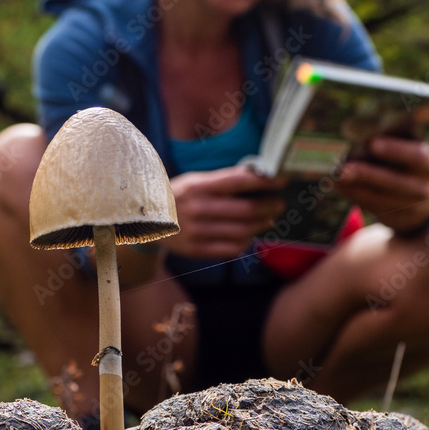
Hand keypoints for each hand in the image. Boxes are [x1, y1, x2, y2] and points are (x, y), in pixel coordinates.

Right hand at [166, 166, 286, 257]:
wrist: (147, 222)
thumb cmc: (179, 196)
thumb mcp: (195, 181)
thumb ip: (224, 181)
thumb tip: (260, 179)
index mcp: (198, 186)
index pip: (238, 181)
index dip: (264, 180)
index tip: (281, 179)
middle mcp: (197, 209)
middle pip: (247, 210)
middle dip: (270, 206)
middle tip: (279, 203)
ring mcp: (197, 232)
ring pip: (243, 231)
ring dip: (262, 224)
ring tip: (268, 218)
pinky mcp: (196, 250)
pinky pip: (232, 248)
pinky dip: (246, 241)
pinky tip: (248, 234)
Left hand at [335, 136, 428, 233]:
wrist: (421, 202)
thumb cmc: (407, 167)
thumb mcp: (408, 156)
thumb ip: (392, 147)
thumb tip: (360, 139)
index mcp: (428, 166)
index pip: (416, 156)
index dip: (395, 150)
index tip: (372, 143)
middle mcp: (423, 188)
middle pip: (394, 182)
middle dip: (366, 174)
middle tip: (343, 168)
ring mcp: (410, 207)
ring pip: (379, 198)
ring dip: (354, 188)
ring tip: (336, 177)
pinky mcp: (395, 219)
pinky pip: (371, 207)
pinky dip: (353, 196)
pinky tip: (339, 186)